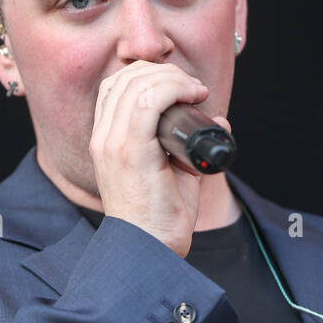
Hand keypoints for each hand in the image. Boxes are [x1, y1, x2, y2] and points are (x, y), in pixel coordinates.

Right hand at [90, 59, 212, 256]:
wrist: (148, 251)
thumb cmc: (159, 219)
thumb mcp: (173, 173)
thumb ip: (190, 146)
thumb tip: (219, 120)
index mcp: (106, 141)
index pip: (116, 86)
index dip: (150, 75)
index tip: (183, 88)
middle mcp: (104, 138)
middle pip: (126, 77)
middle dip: (164, 71)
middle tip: (194, 88)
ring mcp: (113, 143)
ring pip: (137, 82)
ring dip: (172, 77)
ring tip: (196, 91)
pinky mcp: (130, 152)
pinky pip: (147, 101)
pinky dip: (174, 88)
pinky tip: (193, 95)